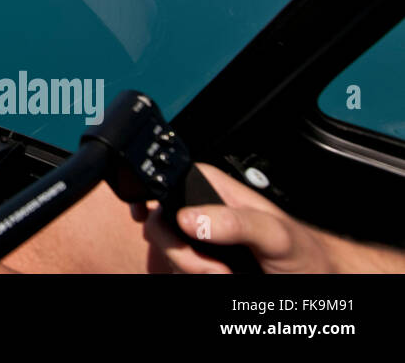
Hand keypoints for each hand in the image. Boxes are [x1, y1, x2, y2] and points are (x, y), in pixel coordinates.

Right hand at [134, 163, 393, 273]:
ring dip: (189, 269)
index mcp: (215, 190)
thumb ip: (237, 222)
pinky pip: (177, 271)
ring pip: (166, 252)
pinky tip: (215, 278)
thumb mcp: (276, 234)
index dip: (158, 194)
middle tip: (214, 268)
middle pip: (161, 223)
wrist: (316, 285)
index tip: (148, 214)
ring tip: (224, 275)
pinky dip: (190, 277)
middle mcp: (202, 213)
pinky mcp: (199, 266)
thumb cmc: (304, 255)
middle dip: (180, 250)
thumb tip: (190, 218)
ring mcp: (199, 242)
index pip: (172, 179)